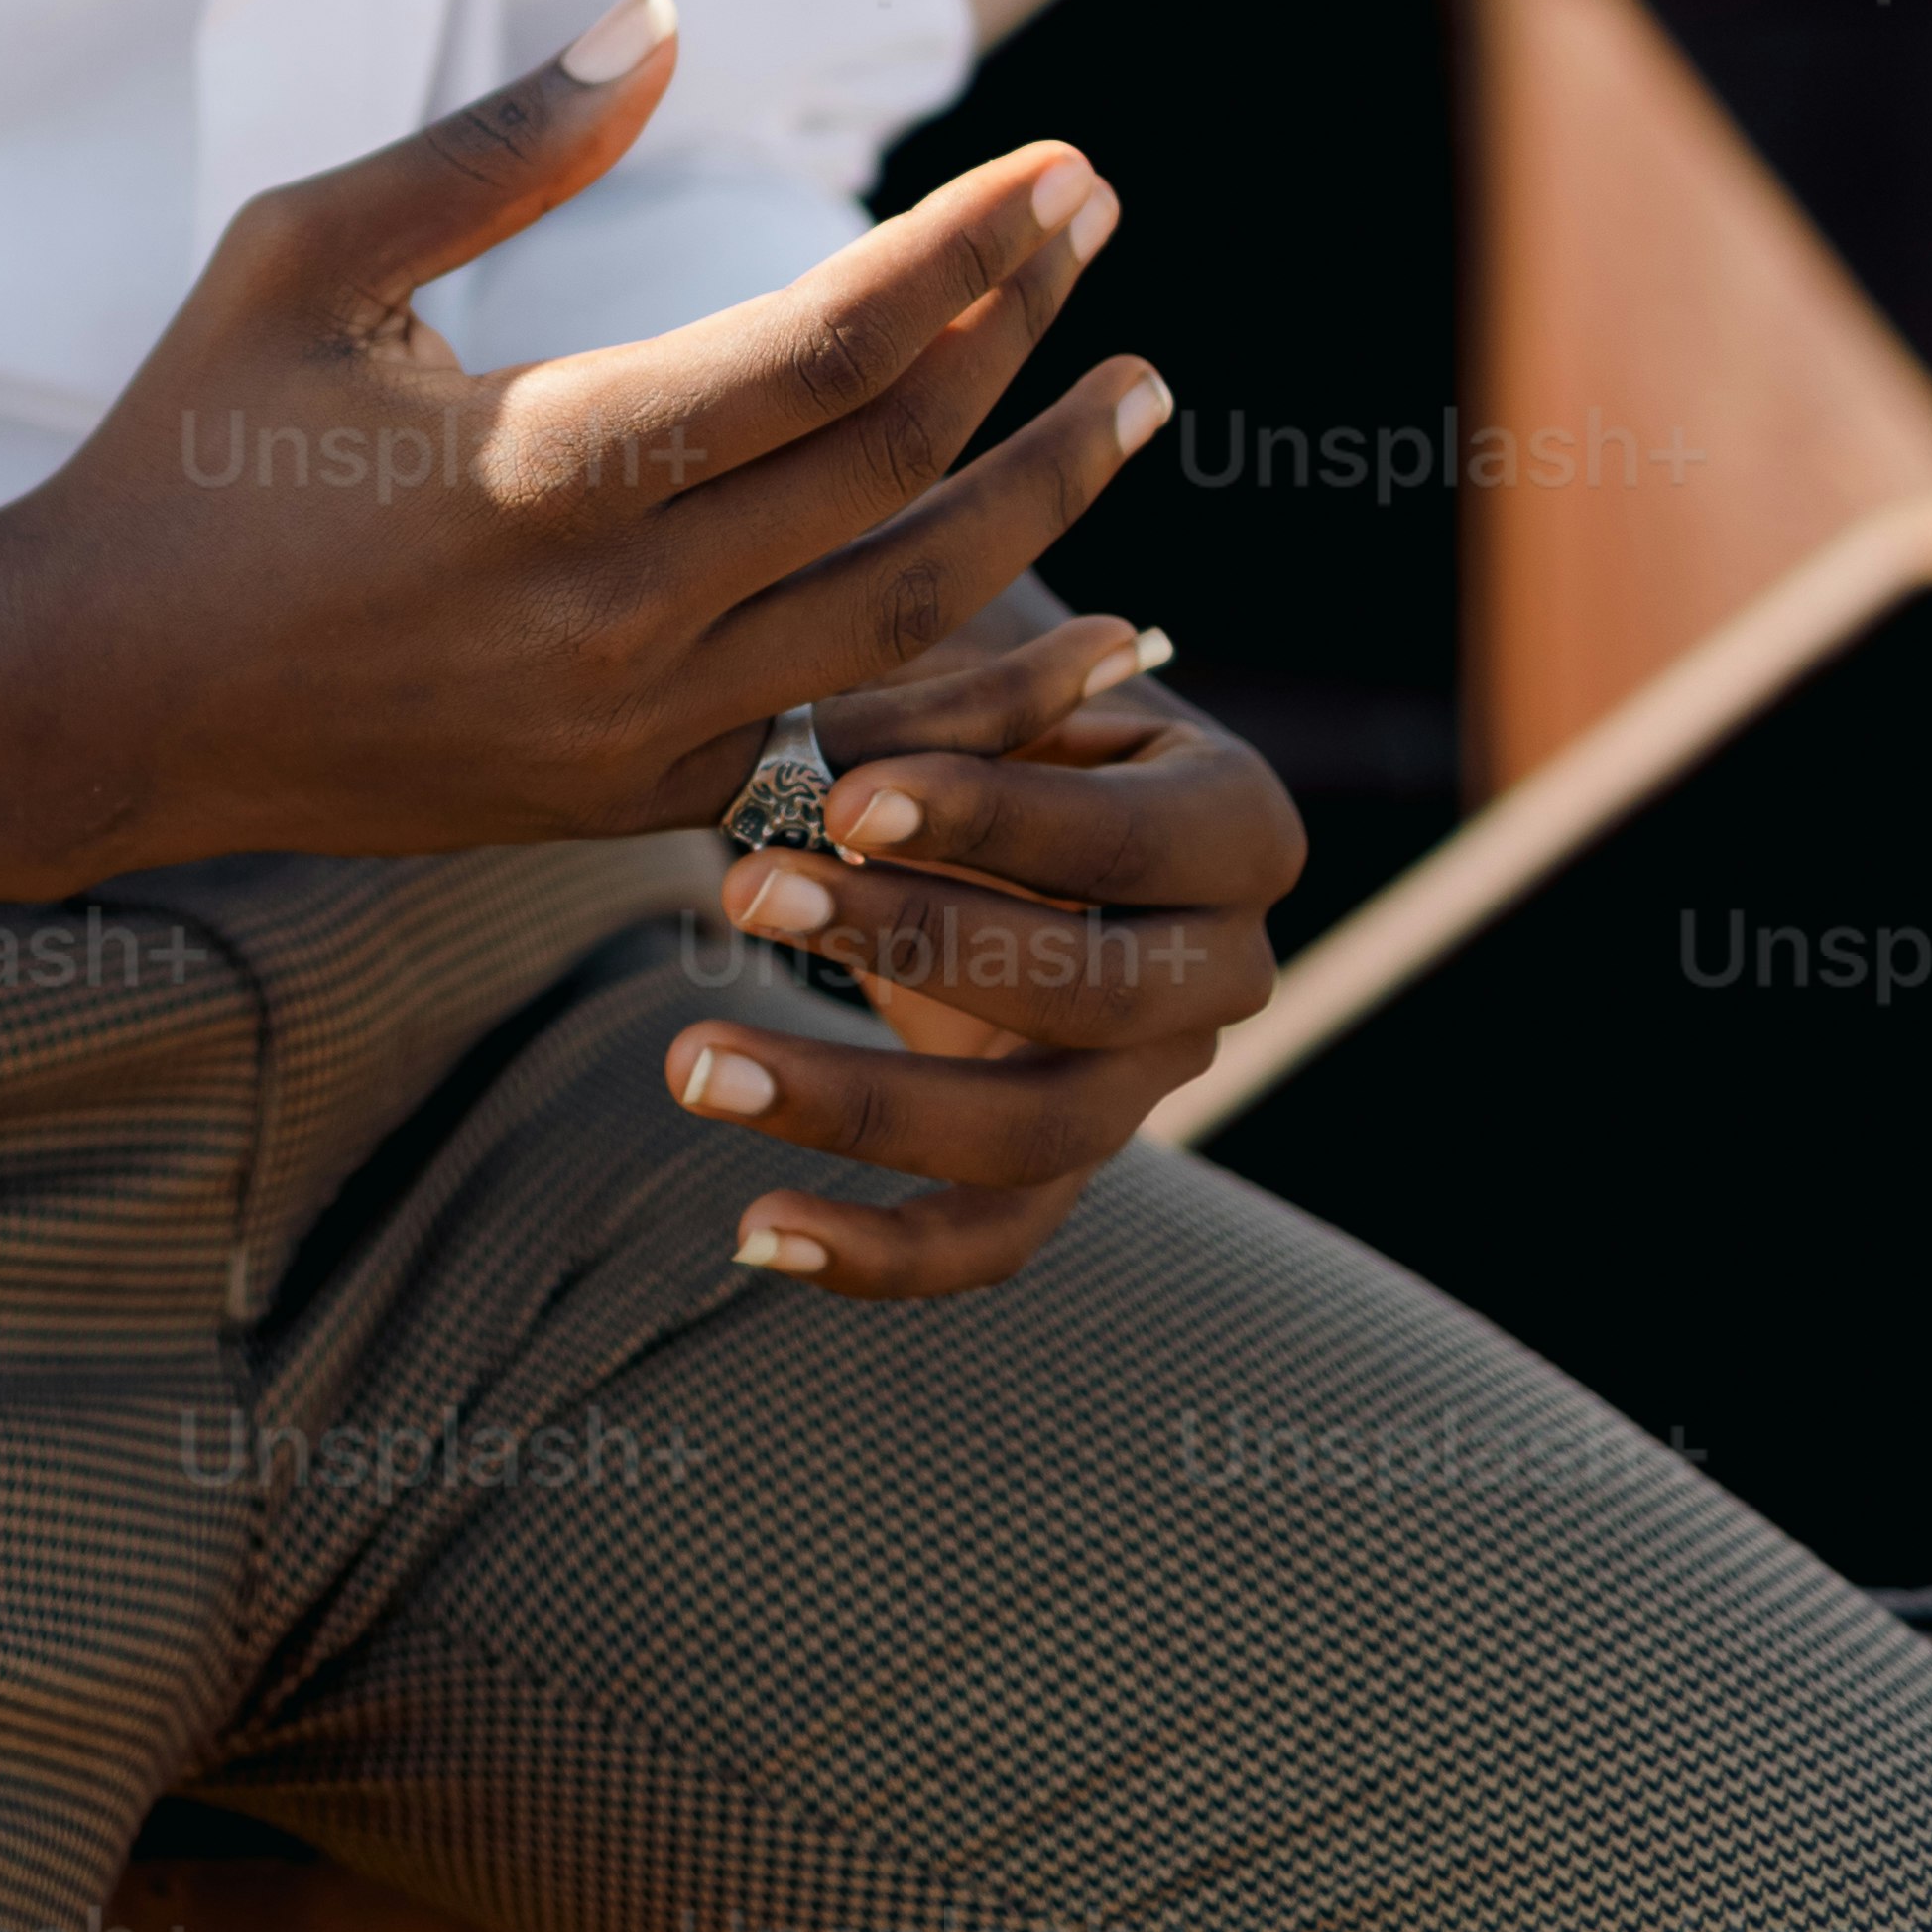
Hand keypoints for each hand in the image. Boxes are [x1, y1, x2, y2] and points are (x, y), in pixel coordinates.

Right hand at [0, 0, 1173, 878]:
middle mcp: (612, 617)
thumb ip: (496, 149)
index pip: (826, 348)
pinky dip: (981, 693)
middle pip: (895, 469)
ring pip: (905, 619)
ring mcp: (629, 731)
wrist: (89, 702)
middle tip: (1099, 221)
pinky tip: (1083, 643)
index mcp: (540, 467)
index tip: (1059, 169)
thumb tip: (662, 22)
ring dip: (1041, 505)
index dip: (966, 252)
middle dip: (1023, 337)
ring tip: (1135, 403)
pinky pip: (852, 750)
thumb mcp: (302, 259)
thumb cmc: (182, 453)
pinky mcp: (626, 802)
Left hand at [662, 604, 1307, 1299]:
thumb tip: (844, 771)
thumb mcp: (974, 676)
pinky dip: (878, 1255)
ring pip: (1034, 1133)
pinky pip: (994, 1238)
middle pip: (1089, 991)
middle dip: (909, 942)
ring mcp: (1153, 1080)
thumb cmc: (984, 711)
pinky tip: (752, 1234)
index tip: (837, 796)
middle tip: (743, 886)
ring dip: (856, 1103)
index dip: (987, 823)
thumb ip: (928, 719)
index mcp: (1238, 824)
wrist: (991, 793)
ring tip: (694, 1064)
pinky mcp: (1070, 1159)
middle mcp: (1227, 967)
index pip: (1120, 840)